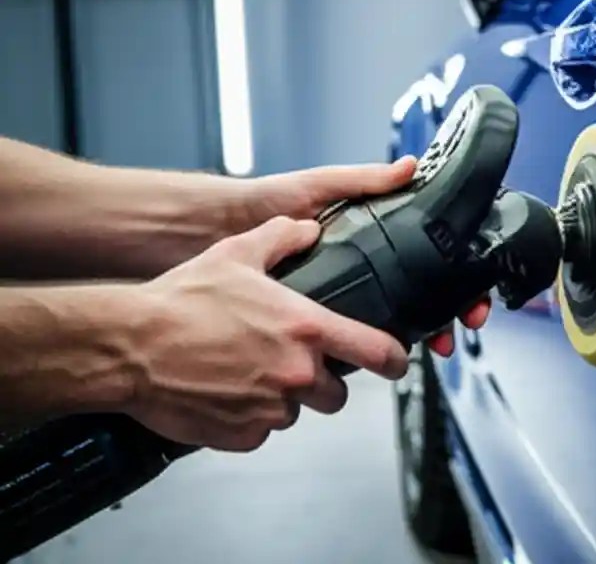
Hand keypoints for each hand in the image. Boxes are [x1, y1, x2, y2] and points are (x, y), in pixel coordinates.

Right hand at [127, 217, 410, 451]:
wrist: (129, 346)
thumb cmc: (180, 301)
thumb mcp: (236, 253)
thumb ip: (281, 238)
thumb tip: (307, 228)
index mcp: (306, 329)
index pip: (377, 352)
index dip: (395, 359)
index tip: (398, 362)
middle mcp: (296, 372)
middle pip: (336, 393)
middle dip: (321, 382)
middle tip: (289, 364)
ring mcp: (271, 409)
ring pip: (295, 411)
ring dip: (281, 398)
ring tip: (245, 371)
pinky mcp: (243, 435)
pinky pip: (260, 431)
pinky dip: (249, 418)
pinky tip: (224, 391)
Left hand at [229, 155, 488, 353]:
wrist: (212, 234)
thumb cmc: (263, 203)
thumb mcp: (319, 185)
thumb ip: (364, 179)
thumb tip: (410, 167)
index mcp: (374, 236)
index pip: (431, 257)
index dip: (458, 279)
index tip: (471, 296)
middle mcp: (367, 266)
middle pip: (425, 296)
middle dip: (449, 315)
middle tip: (457, 330)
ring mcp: (347, 294)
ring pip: (399, 322)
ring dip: (423, 335)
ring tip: (430, 346)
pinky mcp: (319, 319)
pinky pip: (357, 339)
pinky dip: (379, 348)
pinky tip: (387, 354)